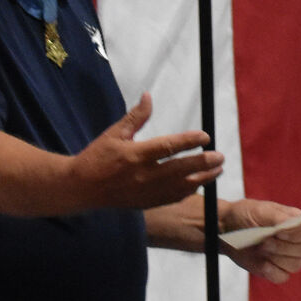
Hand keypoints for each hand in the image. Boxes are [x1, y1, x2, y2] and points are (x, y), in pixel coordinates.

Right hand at [73, 92, 223, 208]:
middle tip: (220, 156)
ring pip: (181, 187)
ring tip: (218, 170)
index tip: (205, 136)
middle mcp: (142, 176)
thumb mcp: (114, 134)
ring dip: (202, 179)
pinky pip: (173, 198)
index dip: (189, 141)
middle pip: (180, 169)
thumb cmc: (97, 157)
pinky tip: (200, 183)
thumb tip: (149, 96)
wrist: (80, 188)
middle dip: (203, 163)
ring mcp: (145, 192)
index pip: (167, 147)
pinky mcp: (146, 203)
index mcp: (134, 155)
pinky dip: (189, 191)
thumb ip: (136, 117)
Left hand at [220, 199, 300, 283]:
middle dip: (282, 247)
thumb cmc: (246, 215)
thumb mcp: (260, 211)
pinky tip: (263, 264)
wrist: (228, 229)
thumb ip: (278, 216)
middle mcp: (295, 241)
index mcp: (296, 222)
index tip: (280, 232)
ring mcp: (287, 256)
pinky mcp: (276, 270)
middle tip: (264, 241)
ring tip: (260, 248)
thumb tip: (293, 223)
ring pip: (295, 265)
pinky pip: (283, 277)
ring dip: (277, 258)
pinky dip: (273, 272)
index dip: (298, 234)